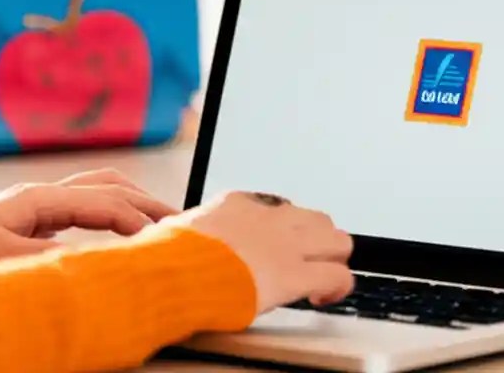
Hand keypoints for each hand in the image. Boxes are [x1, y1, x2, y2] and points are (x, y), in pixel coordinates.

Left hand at [0, 169, 177, 260]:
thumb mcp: (1, 262)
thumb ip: (50, 262)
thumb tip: (97, 265)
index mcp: (36, 199)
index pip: (105, 203)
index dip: (140, 220)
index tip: (166, 241)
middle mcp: (38, 197)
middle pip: (107, 185)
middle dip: (146, 200)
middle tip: (182, 220)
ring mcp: (33, 208)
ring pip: (95, 194)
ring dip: (130, 204)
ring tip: (160, 223)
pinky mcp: (27, 224)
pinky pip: (81, 213)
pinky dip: (110, 219)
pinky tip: (120, 236)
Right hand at [162, 191, 353, 311]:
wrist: (173, 271)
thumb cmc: (166, 255)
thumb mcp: (175, 229)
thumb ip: (190, 233)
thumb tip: (174, 239)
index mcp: (238, 205)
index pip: (275, 207)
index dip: (280, 229)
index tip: (273, 244)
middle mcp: (268, 218)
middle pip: (316, 218)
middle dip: (318, 240)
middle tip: (309, 260)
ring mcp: (285, 245)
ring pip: (338, 240)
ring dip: (332, 258)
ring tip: (321, 276)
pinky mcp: (294, 274)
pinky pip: (338, 276)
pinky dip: (337, 288)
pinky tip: (323, 298)